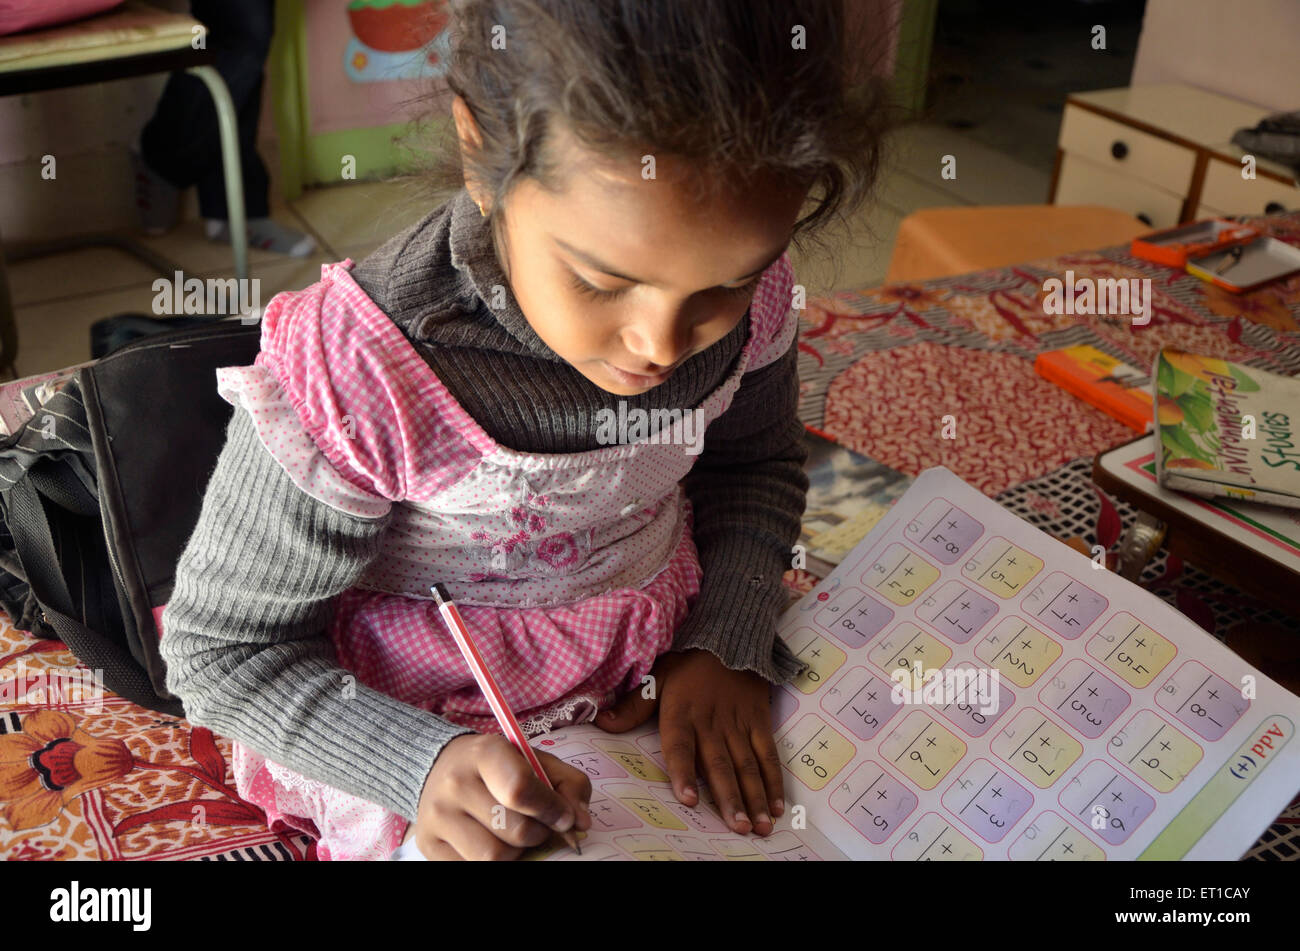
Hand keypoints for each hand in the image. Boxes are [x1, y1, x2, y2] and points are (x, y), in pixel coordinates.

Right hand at [411, 733, 591, 859]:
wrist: (441, 768)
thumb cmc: (499, 766)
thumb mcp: (537, 760)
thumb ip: (569, 784)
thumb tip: (581, 823)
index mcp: (486, 753)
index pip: (520, 789)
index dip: (550, 810)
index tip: (563, 817)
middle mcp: (455, 783)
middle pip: (514, 831)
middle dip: (538, 834)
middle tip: (538, 826)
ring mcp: (437, 817)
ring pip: (494, 857)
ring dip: (516, 853)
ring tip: (515, 836)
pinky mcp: (429, 844)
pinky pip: (472, 868)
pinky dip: (494, 862)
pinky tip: (493, 842)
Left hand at [596, 649, 783, 835]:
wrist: (729, 639)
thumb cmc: (688, 663)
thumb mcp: (657, 677)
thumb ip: (634, 706)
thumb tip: (602, 723)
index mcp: (682, 714)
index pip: (681, 747)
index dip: (684, 772)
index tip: (689, 798)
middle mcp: (711, 724)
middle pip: (720, 765)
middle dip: (729, 798)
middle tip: (737, 827)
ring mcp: (738, 724)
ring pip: (747, 765)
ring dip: (754, 797)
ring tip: (759, 826)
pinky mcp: (759, 722)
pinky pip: (767, 753)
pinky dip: (773, 780)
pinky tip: (777, 805)